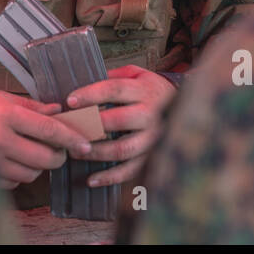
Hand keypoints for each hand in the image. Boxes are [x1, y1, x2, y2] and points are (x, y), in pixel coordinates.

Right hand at [0, 89, 94, 189]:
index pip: (49, 130)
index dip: (71, 138)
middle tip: (58, 149)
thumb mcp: (3, 98)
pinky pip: (13, 183)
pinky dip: (18, 175)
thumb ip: (33, 107)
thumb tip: (59, 112)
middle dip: (58, 156)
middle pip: (45, 158)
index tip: (85, 144)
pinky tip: (12, 160)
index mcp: (6, 116)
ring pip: (31, 174)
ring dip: (37, 166)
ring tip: (30, 152)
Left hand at [64, 65, 176, 186]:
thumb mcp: (137, 74)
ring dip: (96, 152)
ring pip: (122, 149)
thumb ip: (114, 76)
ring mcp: (153, 139)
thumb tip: (84, 80)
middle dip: (89, 125)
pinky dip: (110, 178)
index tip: (70, 101)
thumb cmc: (150, 90)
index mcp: (144, 91)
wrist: (186, 106)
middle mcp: (150, 115)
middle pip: (118, 120)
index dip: (90, 95)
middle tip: (68, 129)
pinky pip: (130, 171)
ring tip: (74, 151)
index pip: (114, 90)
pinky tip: (91, 179)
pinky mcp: (152, 157)